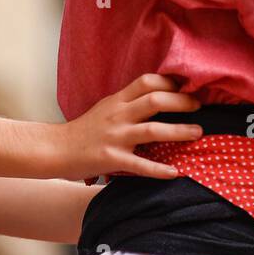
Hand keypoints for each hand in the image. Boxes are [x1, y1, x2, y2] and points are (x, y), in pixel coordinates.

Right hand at [56, 73, 202, 180]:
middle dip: (181, 101)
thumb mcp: (106, 108)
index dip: (169, 81)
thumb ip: (128, 103)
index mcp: (117, 101)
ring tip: (197, 132)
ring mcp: (115, 137)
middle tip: (198, 107)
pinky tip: (175, 173)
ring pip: (152, 130)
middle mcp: (117, 115)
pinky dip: (159, 169)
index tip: (186, 86)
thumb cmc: (83, 130)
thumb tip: (158, 99)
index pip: (146, 81)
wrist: (54, 149)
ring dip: (179, 131)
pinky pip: (140, 164)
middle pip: (154, 100)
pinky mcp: (111, 159)